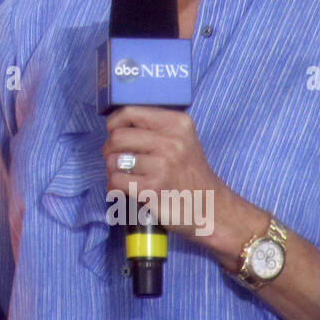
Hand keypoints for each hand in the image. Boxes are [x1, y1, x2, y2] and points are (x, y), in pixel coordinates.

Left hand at [102, 105, 237, 244]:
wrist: (210, 207)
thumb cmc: (188, 172)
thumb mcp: (181, 139)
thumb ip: (153, 127)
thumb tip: (114, 125)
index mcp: (177, 123)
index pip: (128, 112)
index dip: (113, 124)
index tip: (114, 134)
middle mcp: (172, 142)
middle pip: (117, 137)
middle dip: (110, 150)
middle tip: (118, 160)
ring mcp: (163, 166)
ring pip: (113, 160)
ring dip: (111, 171)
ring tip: (124, 176)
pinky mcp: (153, 189)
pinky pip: (115, 181)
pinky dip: (114, 187)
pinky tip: (125, 189)